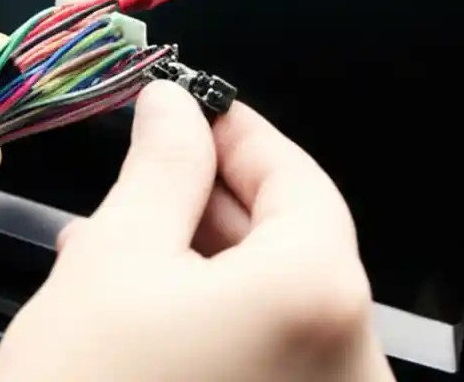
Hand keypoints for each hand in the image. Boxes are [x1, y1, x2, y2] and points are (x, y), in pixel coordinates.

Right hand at [0, 82, 394, 381]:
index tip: (191, 106)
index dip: (234, 131)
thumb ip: (158, 168)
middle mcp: (351, 360)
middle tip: (147, 167)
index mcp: (319, 295)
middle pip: (291, 241)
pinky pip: (266, 357)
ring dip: (202, 261)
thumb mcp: (112, 264)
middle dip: (210, 198)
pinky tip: (144, 312)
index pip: (294, 175)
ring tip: (122, 241)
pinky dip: (213, 323)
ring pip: (272, 302)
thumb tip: (176, 109)